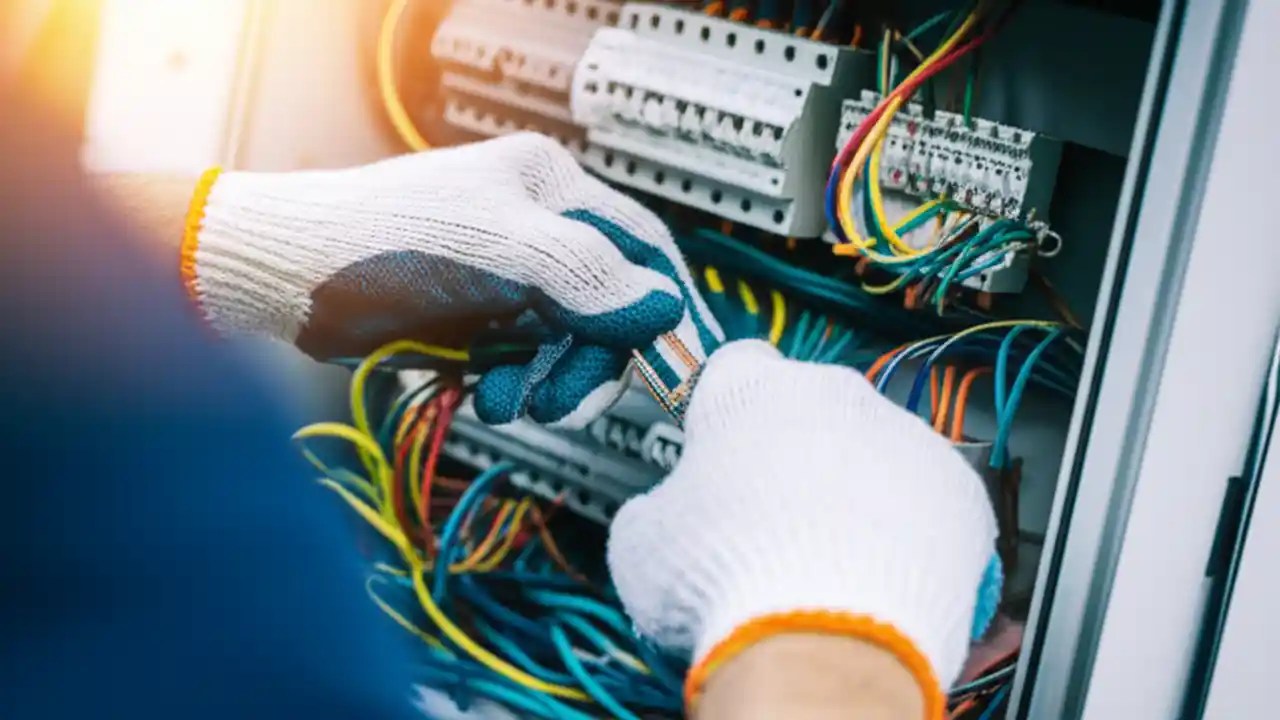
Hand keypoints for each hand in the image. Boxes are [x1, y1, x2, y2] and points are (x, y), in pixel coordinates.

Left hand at [184, 133, 718, 426]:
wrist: (286, 279)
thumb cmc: (381, 246)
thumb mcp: (499, 254)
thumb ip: (590, 276)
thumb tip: (664, 309)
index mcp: (550, 187)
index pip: (639, 246)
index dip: (667, 305)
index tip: (684, 363)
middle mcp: (535, 228)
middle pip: (609, 306)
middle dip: (592, 360)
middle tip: (563, 401)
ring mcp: (506, 276)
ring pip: (569, 342)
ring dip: (551, 381)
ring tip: (511, 400)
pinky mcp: (478, 318)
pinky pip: (528, 359)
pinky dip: (518, 384)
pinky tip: (489, 394)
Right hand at [607, 341, 1000, 712]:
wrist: (820, 642)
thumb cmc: (726, 581)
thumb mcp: (641, 542)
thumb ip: (658, 506)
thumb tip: (659, 519)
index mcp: (751, 389)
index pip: (736, 366)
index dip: (723, 410)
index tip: (718, 448)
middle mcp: (835, 396)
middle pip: (812, 410)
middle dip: (794, 456)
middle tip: (769, 522)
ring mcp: (907, 439)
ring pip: (876, 455)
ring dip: (855, 495)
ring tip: (828, 562)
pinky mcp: (960, 494)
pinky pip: (930, 505)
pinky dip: (909, 536)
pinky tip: (878, 578)